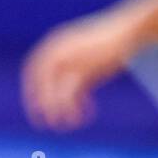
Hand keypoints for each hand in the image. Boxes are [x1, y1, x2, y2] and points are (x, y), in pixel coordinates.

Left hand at [22, 10, 143, 128]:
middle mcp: (59, 51)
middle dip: (40, 101)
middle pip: (40, 80)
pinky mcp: (86, 70)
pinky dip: (73, 108)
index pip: (34, 68)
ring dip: (55, 110)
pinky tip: (82, 118)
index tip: (36, 105)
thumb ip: (75, 65)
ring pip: (54, 89)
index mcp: (56, 43)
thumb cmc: (109, 43)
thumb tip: (75, 87)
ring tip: (62, 125)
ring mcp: (72, 60)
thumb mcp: (87, 52)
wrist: (125, 31)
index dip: (32, 87)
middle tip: (44, 122)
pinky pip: (71, 93)